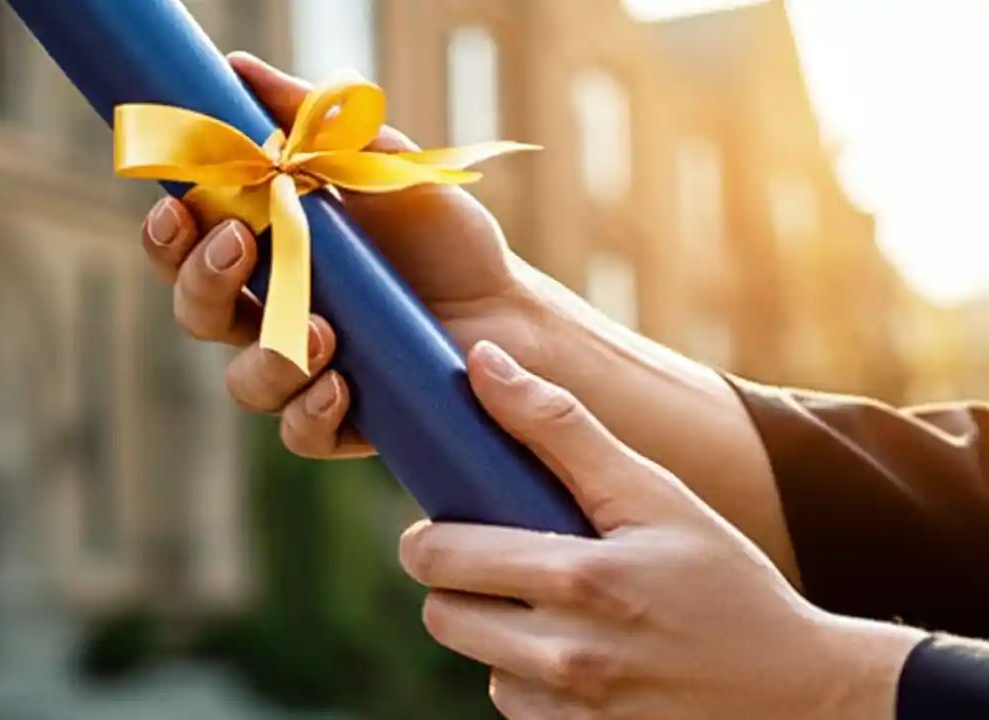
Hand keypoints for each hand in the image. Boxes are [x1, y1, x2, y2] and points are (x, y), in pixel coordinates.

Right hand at [141, 51, 553, 458]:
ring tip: (322, 329)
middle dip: (200, 284)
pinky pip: (298, 432)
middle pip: (196, 314)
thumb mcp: (380, 162)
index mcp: (269, 253)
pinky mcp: (343, 421)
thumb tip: (238, 67)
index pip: (187, 249)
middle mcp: (273, 313)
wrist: (508, 306)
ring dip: (267, 356)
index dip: (167, 236)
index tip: (181, 210)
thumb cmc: (441, 232)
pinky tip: (343, 385)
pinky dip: (311, 412)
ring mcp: (305, 370)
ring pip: (243, 383)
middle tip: (239, 245)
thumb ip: (312, 121)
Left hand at [399, 341, 924, 719]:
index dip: (433, 536)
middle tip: (501, 563)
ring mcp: (572, 711)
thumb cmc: (723, 579)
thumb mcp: (654, 494)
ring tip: (559, 609)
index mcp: (580, 577)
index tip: (455, 524)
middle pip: (442, 615)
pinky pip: (515, 704)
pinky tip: (582, 655)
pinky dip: (532, 679)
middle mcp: (567, 654)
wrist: (797, 690)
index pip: (439, 556)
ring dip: (499, 634)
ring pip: (478, 660)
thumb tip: (484, 361)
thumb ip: (560, 425)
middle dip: (458, 584)